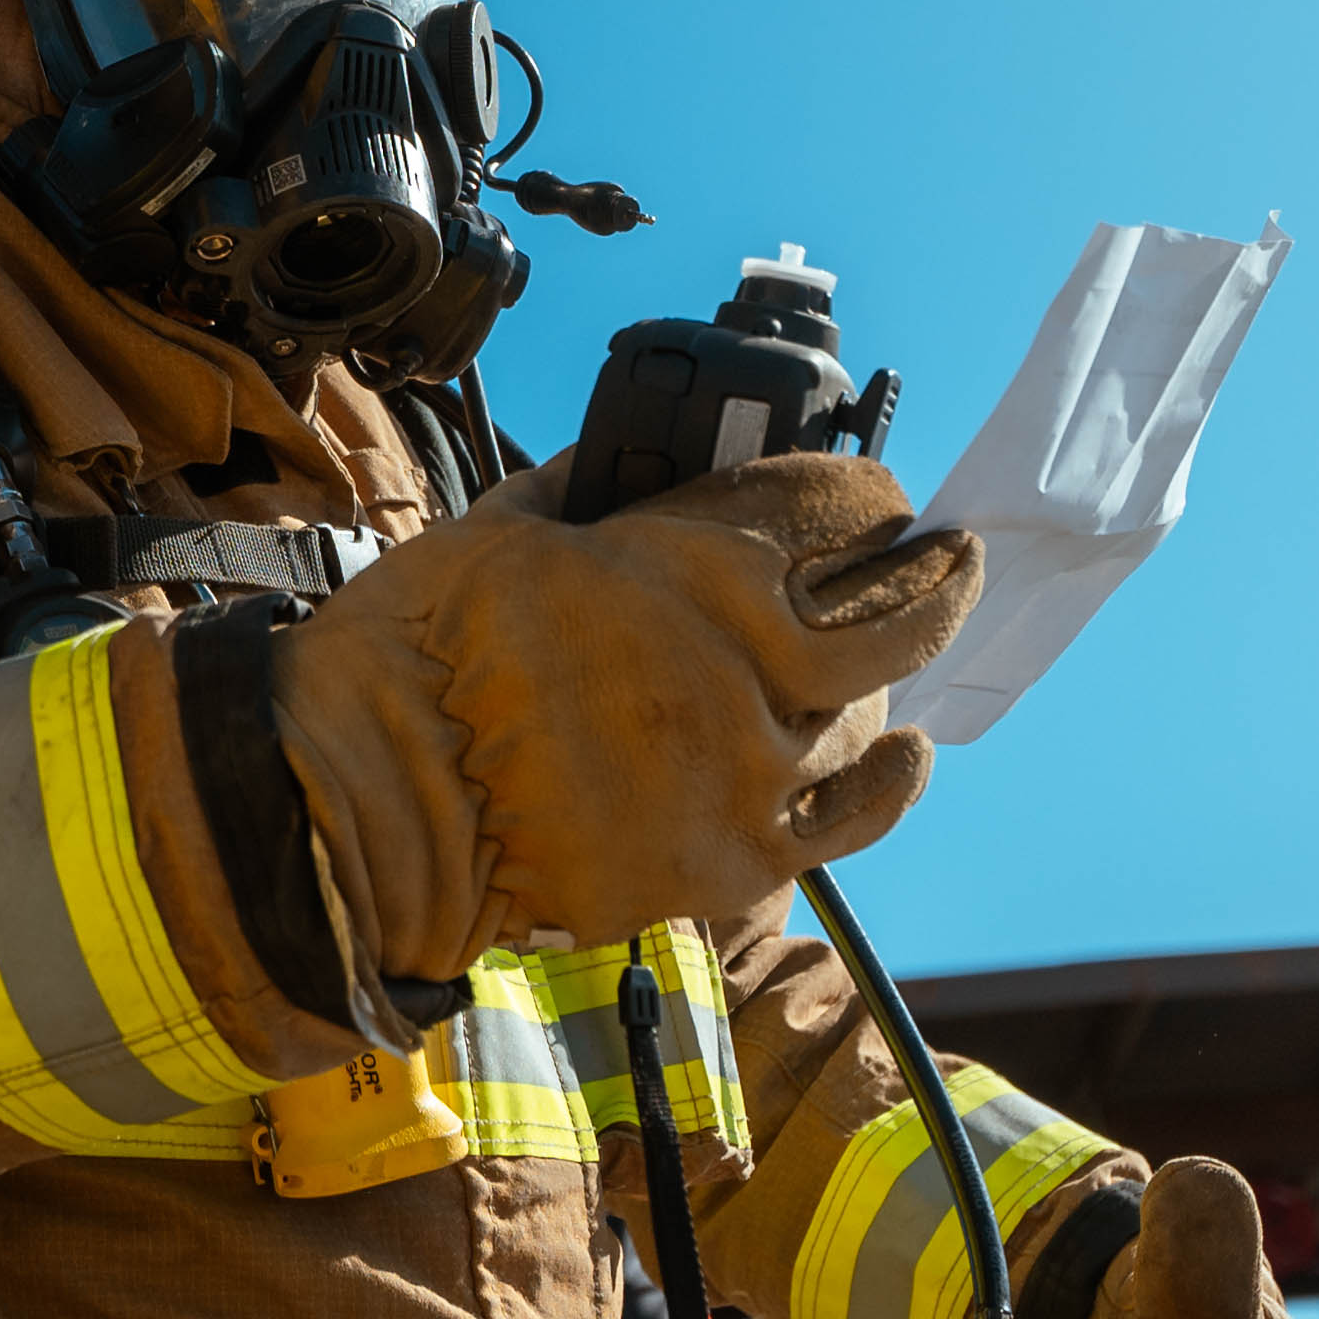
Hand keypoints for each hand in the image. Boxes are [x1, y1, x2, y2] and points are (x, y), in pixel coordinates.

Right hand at [265, 453, 975, 980]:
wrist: (373, 802)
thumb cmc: (417, 655)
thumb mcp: (498, 525)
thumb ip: (582, 490)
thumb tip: (619, 462)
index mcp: (689, 565)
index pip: (837, 511)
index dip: (869, 495)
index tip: (877, 494)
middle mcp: (744, 664)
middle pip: (898, 615)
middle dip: (933, 574)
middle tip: (945, 555)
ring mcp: (747, 767)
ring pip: (869, 714)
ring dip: (893, 676)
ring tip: (905, 647)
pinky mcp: (733, 856)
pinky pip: (852, 821)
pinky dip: (889, 783)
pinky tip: (903, 756)